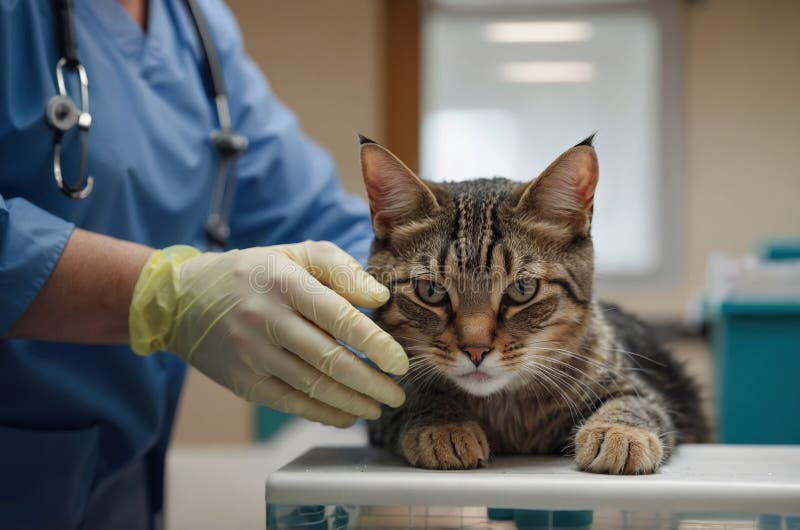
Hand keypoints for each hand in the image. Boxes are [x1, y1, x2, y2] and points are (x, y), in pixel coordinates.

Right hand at [129, 241, 407, 426]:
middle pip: (329, 358)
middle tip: (397, 394)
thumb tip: (379, 297)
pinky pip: (289, 402)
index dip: (375, 343)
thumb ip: (341, 269)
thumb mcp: (296, 255)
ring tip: (379, 407)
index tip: (400, 361)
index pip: (339, 317)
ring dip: (352, 402)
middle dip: (371, 382)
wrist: (183, 299)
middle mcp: (267, 319)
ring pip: (311, 385)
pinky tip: (347, 415)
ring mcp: (252, 354)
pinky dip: (322, 413)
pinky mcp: (242, 381)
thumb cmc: (255, 273)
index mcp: (285, 282)